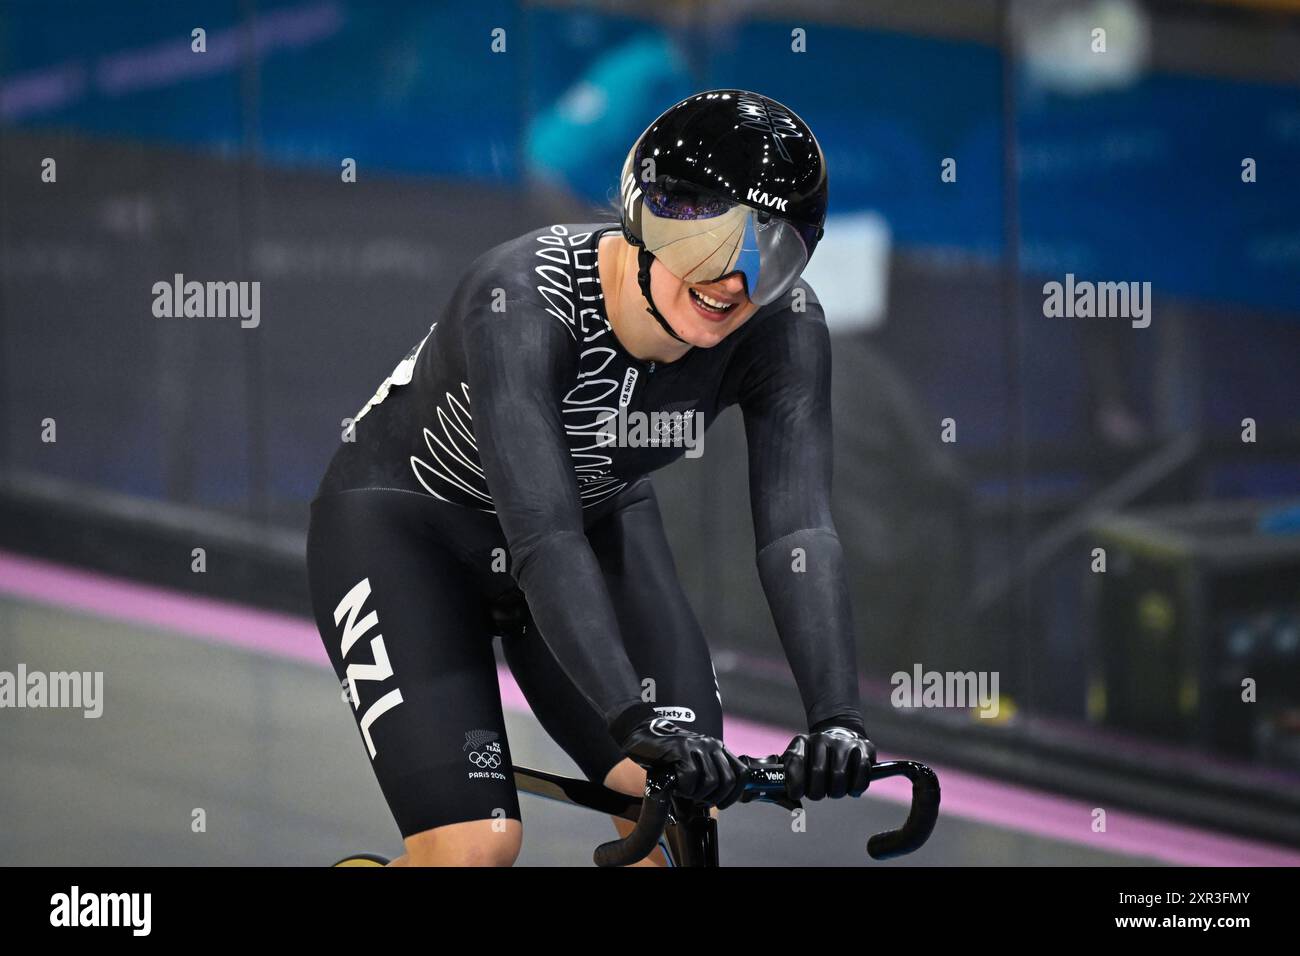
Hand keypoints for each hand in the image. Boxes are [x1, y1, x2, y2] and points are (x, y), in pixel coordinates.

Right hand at [619, 716, 746, 808]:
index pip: (741, 773)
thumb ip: (709, 774)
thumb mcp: (693, 764)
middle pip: (728, 781)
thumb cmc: (668, 756)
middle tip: (697, 801)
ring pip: (711, 781)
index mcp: (718, 749)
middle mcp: (712, 744)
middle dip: (714, 798)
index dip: (734, 794)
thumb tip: (721, 800)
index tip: (721, 805)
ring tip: (684, 792)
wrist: (643, 737)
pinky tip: (675, 786)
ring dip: (696, 794)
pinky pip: (691, 776)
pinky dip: (683, 788)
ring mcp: (697, 745)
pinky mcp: (681, 748)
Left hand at [782, 724, 874, 800]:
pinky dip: (856, 786)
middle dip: (817, 791)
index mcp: (802, 742)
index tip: (796, 794)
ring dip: (836, 791)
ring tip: (834, 790)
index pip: (795, 761)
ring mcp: (843, 742)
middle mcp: (822, 738)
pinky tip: (851, 789)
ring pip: (839, 775)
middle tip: (819, 793)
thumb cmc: (816, 759)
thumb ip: (788, 779)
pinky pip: (861, 772)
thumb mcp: (798, 763)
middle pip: (818, 772)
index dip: (795, 782)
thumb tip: (787, 800)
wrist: (841, 737)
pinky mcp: (863, 747)